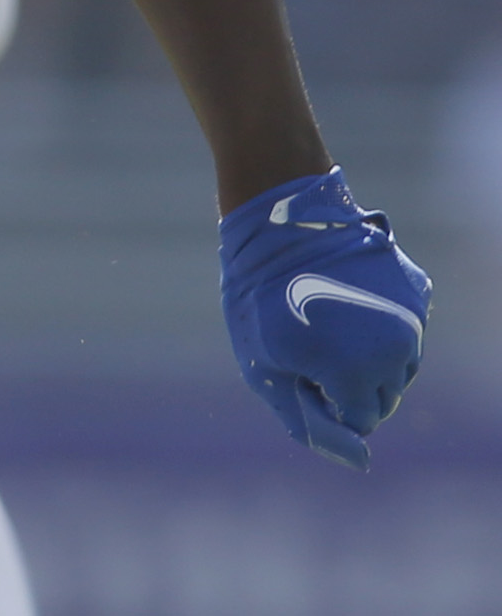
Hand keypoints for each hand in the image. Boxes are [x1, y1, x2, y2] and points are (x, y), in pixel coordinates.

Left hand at [219, 167, 429, 467]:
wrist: (283, 218)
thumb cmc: (262, 295)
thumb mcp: (265, 366)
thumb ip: (308, 419)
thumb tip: (356, 459)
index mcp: (359, 376)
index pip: (359, 422)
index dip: (326, 401)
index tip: (300, 369)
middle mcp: (397, 351)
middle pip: (384, 396)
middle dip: (351, 385)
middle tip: (312, 346)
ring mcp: (412, 319)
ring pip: (400, 366)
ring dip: (370, 358)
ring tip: (328, 321)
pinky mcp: (416, 291)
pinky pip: (404, 328)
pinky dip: (380, 324)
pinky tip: (346, 296)